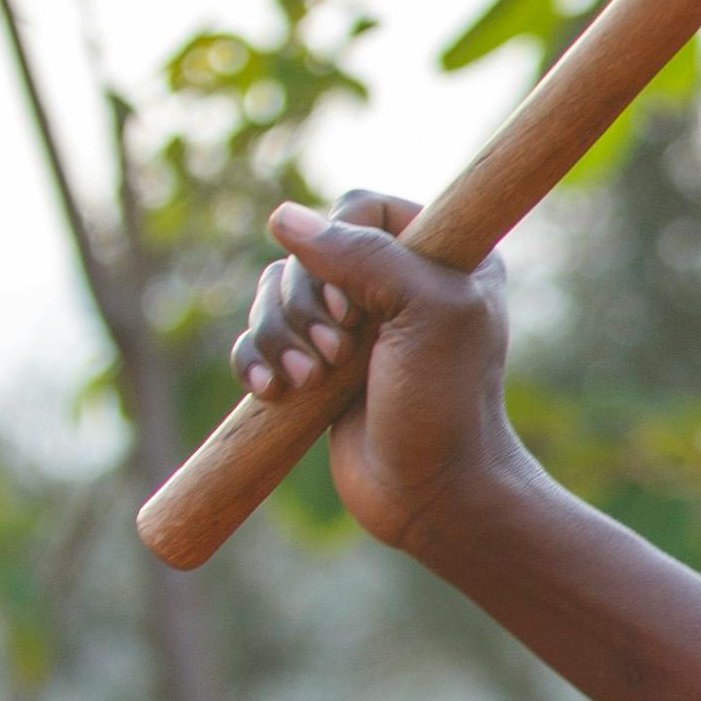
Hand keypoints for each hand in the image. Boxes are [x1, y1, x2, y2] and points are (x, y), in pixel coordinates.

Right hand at [234, 189, 520, 555]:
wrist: (434, 494)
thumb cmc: (446, 404)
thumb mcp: (425, 311)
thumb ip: (363, 253)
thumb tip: (281, 218)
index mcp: (442, 254)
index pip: (360, 206)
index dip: (343, 248)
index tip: (358, 310)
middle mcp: (396, 281)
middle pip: (307, 251)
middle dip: (305, 303)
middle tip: (336, 355)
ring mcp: (353, 326)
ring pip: (275, 294)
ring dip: (278, 335)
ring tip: (305, 382)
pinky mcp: (316, 367)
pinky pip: (260, 340)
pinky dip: (254, 359)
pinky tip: (270, 391)